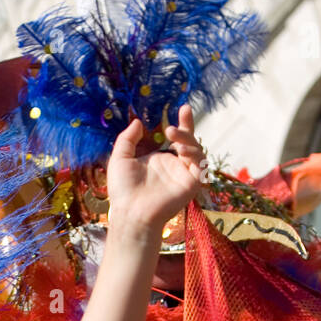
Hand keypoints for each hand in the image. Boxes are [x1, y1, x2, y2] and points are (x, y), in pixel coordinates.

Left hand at [105, 103, 207, 237]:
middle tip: (183, 112)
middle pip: (190, 142)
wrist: (130, 212)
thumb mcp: (120, 158)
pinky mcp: (191, 184)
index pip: (176, 139)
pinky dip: (195, 155)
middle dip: (188, 127)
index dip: (182, 124)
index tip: (183, 108)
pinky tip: (181, 150)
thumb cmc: (123, 190)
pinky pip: (200, 166)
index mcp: (160, 160)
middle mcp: (174, 167)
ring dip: (188, 138)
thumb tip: (137, 121)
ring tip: (171, 133)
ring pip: (197, 151)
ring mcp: (183, 175)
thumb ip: (127, 139)